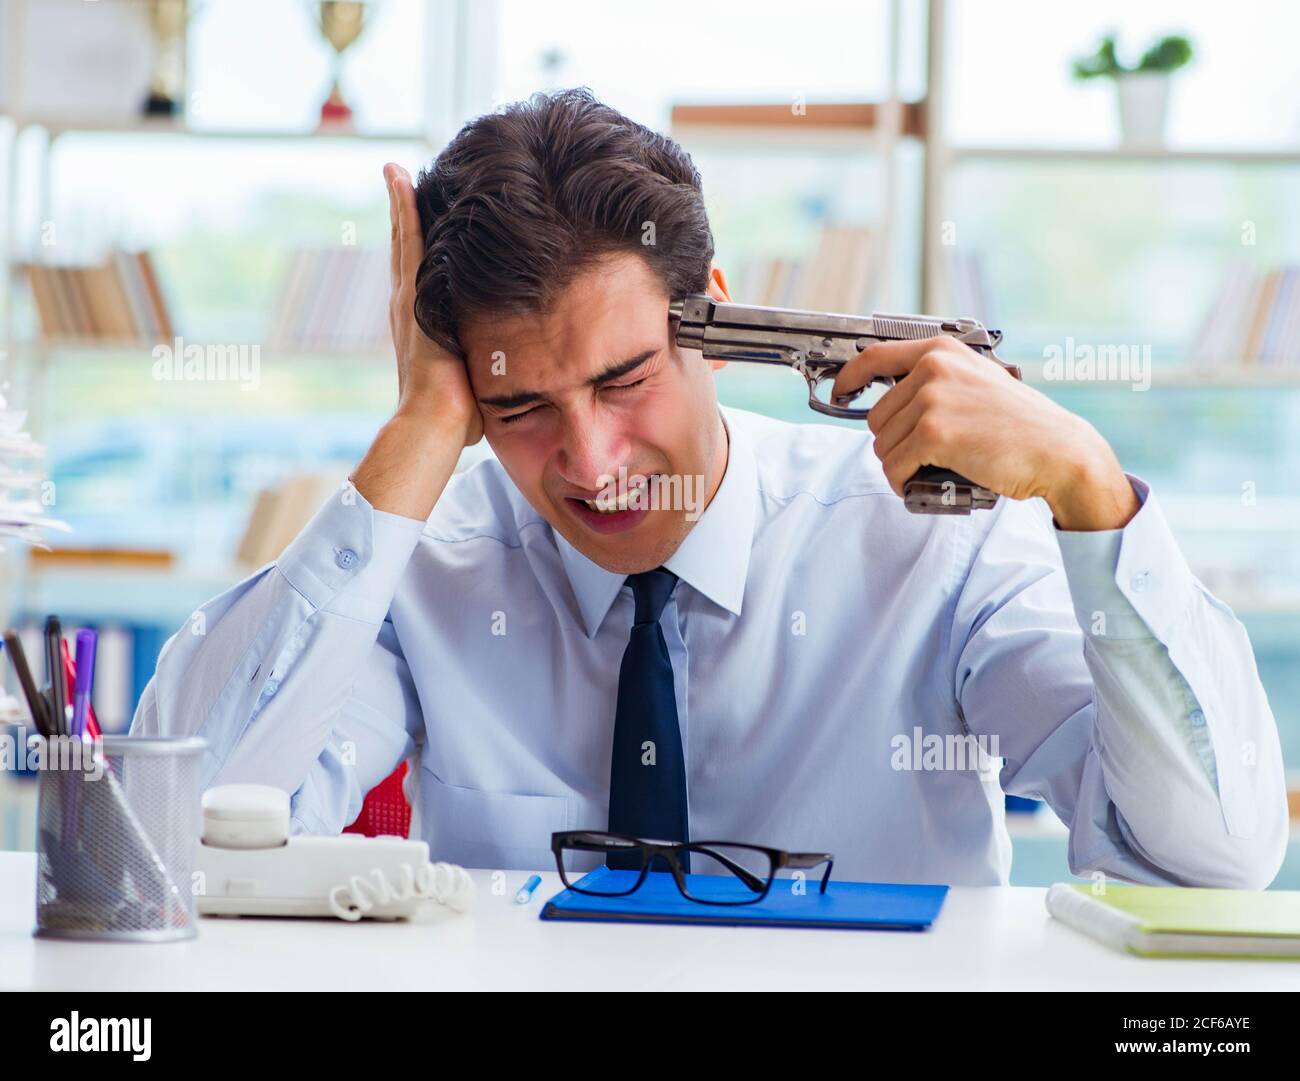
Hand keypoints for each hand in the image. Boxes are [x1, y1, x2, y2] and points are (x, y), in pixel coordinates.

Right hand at [383, 162, 481, 446]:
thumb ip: (485, 374)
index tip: (421, 223)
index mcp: (422, 327)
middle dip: (404, 217)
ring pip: (403, 239)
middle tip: (398, 181)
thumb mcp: (476, 385)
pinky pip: (407, 240)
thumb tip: (509, 383)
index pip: (421, 279)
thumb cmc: (457, 419)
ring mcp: (407, 299)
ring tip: (395, 172)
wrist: (435, 422)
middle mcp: (408, 309)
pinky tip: (400, 180)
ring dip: (400, 203)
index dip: (419, 251)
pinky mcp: (411, 293)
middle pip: (405, 252)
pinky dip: (403, 208)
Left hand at [830, 337, 1139, 530]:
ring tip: (934, 467)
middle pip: (876, 417)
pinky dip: (902, 481)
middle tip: (925, 455)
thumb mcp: (976, 381)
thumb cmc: (1021, 424)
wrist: (1057, 451)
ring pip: (882, 445)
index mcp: (942, 351)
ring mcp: (932, 400)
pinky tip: (922, 482)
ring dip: (901, 464)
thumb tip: (891, 396)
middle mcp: (933, 369)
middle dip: (893, 442)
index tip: (840, 393)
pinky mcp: (934, 434)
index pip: (874, 357)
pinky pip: (893, 467)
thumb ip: (936, 380)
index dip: (849, 377)